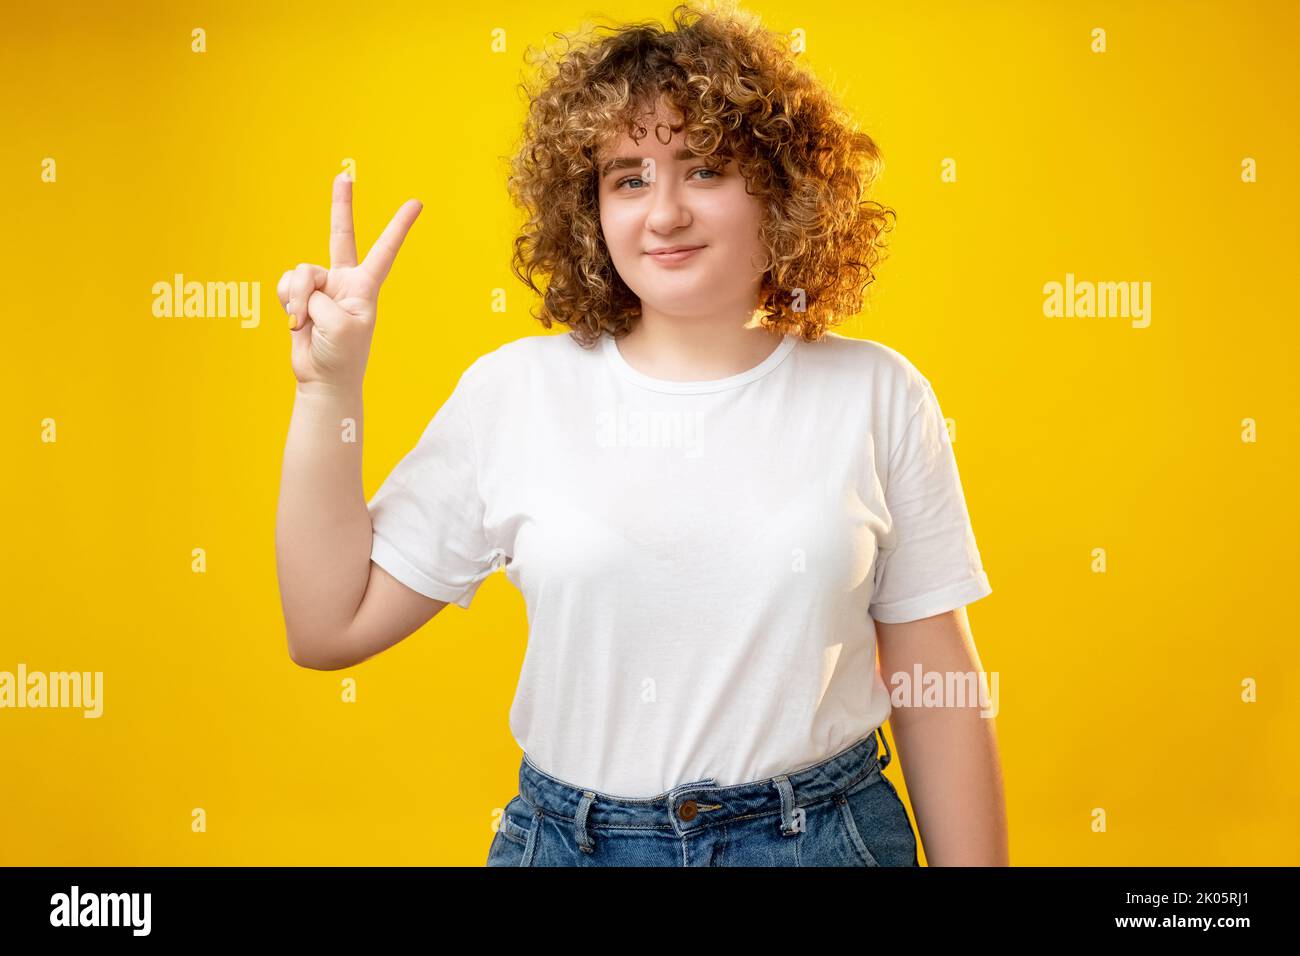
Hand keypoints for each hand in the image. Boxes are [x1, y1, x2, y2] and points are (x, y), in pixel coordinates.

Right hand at [278, 173, 421, 392]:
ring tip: (305, 323)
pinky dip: (288, 302)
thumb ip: (320, 297)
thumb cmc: (342, 356)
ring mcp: (321, 288)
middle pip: (341, 236)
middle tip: (344, 175)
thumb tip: (302, 289)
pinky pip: (286, 285)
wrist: (323, 379)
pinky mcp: (300, 297)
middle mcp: (344, 281)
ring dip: (298, 298)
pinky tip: (295, 322)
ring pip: (301, 272)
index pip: (385, 251)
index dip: (399, 226)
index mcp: (365, 287)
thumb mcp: (339, 326)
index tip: (416, 203)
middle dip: (341, 205)